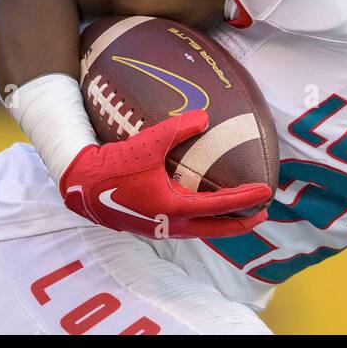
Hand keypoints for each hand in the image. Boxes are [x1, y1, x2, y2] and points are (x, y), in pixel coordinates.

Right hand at [59, 109, 271, 239]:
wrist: (81, 186)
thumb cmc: (114, 165)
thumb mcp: (149, 143)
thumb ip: (179, 129)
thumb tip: (206, 117)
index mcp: (174, 207)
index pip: (220, 205)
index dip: (245, 199)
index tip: (265, 193)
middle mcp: (171, 224)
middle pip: (216, 229)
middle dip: (242, 223)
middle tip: (262, 213)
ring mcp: (160, 229)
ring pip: (200, 231)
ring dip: (222, 224)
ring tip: (238, 214)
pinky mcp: (151, 227)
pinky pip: (186, 227)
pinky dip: (202, 222)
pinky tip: (203, 210)